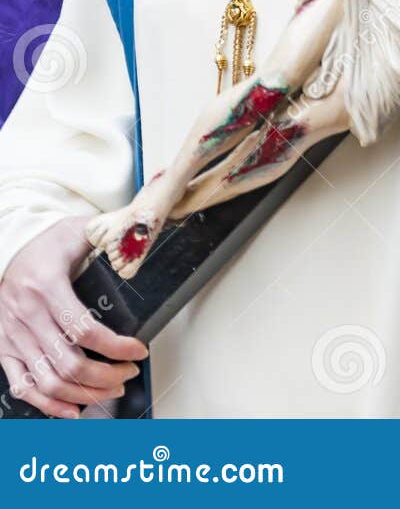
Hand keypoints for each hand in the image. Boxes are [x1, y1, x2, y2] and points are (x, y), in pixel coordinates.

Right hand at [0, 216, 146, 417]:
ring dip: (84, 393)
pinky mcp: (5, 349)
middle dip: (106, 376)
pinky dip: (47, 404)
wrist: (11, 248)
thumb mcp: (81, 231)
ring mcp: (13, 336)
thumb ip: (114, 234)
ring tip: (112, 390)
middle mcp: (26, 316)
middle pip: (69, 363)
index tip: (139, 350)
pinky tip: (73, 409)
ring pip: (48, 380)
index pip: (83, 330)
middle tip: (129, 372)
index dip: (116, 347)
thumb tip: (143, 236)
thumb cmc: (50, 244)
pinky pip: (22, 386)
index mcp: (47, 287)